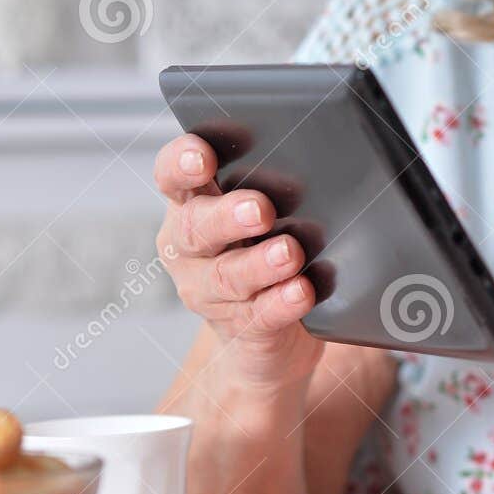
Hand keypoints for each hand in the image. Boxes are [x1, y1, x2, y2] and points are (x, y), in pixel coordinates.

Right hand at [153, 134, 324, 382]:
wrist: (268, 337)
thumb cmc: (265, 249)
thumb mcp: (261, 214)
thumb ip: (272, 185)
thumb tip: (321, 156)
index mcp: (191, 206)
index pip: (172, 177)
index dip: (181, 164)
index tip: (203, 158)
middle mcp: (189, 248)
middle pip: (195, 227)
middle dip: (227, 217)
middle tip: (260, 210)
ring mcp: (208, 293)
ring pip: (225, 276)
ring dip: (258, 263)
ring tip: (289, 253)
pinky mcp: (240, 327)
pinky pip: (258, 315)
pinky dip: (280, 303)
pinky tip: (300, 292)